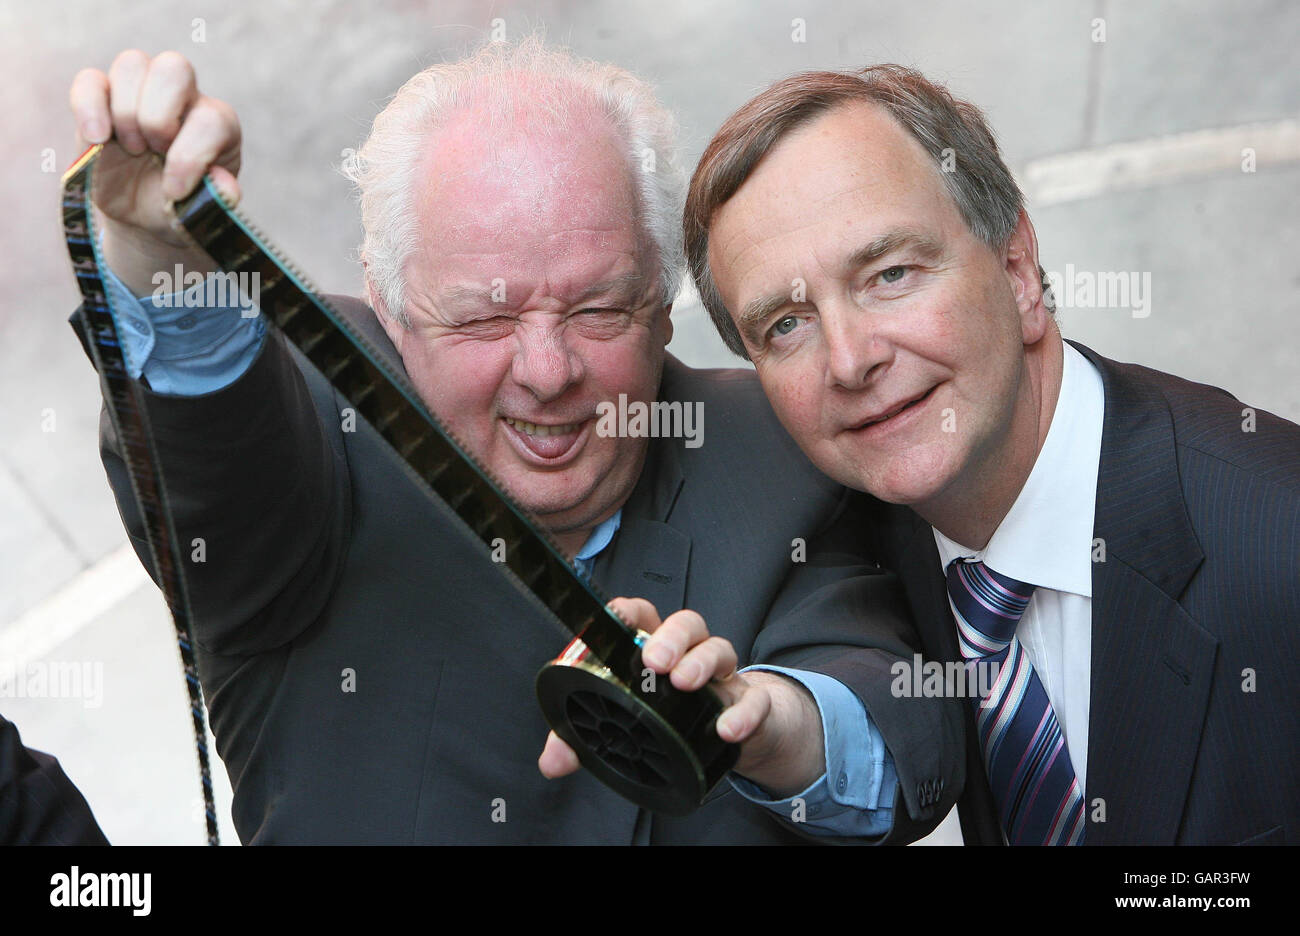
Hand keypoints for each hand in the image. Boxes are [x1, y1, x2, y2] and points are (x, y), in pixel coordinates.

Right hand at [69, 50, 241, 287]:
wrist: (145, 215)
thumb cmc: (180, 208)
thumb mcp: (201, 212)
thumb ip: (217, 198)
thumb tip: (227, 188)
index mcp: (217, 124)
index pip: (211, 120)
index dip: (190, 157)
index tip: (175, 191)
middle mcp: (183, 99)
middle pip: (174, 67)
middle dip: (158, 118)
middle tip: (154, 152)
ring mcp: (141, 93)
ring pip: (132, 63)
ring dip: (126, 114)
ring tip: (132, 148)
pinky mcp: (102, 99)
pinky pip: (90, 79)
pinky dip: (88, 107)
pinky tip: (97, 139)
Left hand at [538, 597, 825, 796]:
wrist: (738, 736)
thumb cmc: (674, 718)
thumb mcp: (627, 726)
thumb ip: (582, 740)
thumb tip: (552, 762)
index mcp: (656, 649)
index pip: (643, 616)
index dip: (629, 611)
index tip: (616, 617)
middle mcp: (691, 654)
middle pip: (686, 624)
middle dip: (670, 637)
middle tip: (654, 661)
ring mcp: (723, 677)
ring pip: (720, 648)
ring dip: (701, 662)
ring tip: (684, 683)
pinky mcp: (750, 704)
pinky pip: (753, 701)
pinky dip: (741, 714)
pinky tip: (725, 729)